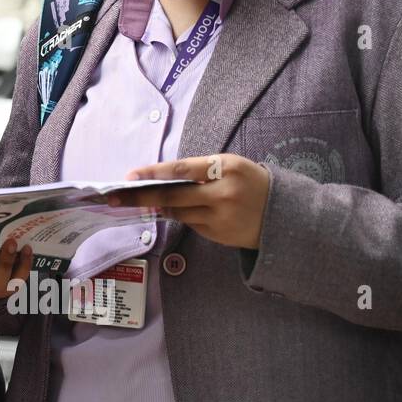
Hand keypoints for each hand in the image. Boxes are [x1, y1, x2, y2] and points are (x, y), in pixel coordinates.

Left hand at [107, 154, 270, 249]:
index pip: (181, 169)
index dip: (152, 172)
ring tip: (142, 201)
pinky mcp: (219, 235)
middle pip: (172, 195)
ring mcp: (221, 217)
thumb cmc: (251, 183)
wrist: (287, 215)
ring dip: (159, 206)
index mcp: (226, 168)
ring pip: (177, 212)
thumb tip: (160, 179)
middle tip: (114, 198)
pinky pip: (190, 224)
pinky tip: (177, 210)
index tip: (129, 176)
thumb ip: (199, 171)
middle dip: (139, 197)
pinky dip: (181, 215)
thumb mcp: (231, 166)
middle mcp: (223, 193)